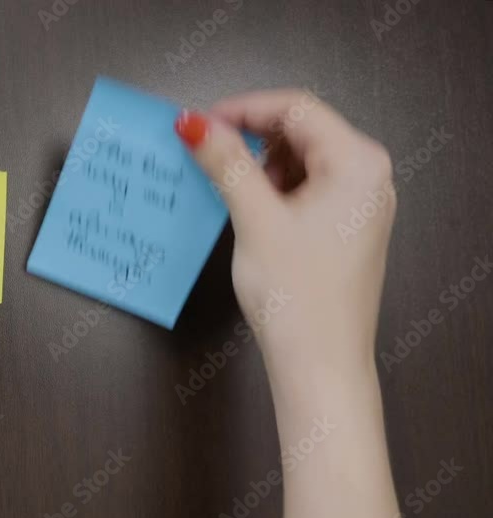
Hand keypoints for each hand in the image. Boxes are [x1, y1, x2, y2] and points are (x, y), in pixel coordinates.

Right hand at [175, 90, 396, 375]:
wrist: (319, 363)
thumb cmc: (298, 297)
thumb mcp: (255, 219)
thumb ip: (226, 162)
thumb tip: (196, 124)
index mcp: (358, 163)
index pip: (296, 108)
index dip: (242, 109)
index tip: (200, 123)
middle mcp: (368, 176)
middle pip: (301, 130)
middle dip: (250, 137)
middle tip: (205, 152)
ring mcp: (359, 203)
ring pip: (300, 159)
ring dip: (259, 164)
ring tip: (226, 188)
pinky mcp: (345, 226)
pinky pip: (305, 187)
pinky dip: (272, 189)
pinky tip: (248, 209)